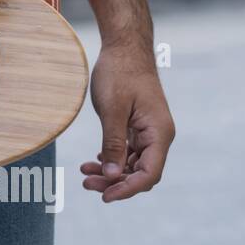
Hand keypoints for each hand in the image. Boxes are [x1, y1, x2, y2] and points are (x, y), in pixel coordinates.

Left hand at [80, 40, 174, 201]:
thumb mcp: (112, 110)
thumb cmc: (120, 73)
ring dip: (111, 172)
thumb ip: (114, 144)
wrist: (124, 48)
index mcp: (159, 133)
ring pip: (133, 164)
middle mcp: (158, 136)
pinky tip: (96, 160)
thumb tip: (113, 176)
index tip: (105, 196)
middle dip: (115, 182)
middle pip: (141, 173)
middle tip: (86, 183)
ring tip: (85, 173)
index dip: (128, 189)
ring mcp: (149, 132)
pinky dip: (113, 159)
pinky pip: (128, 152)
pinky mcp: (138, 127)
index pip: (149, 174)